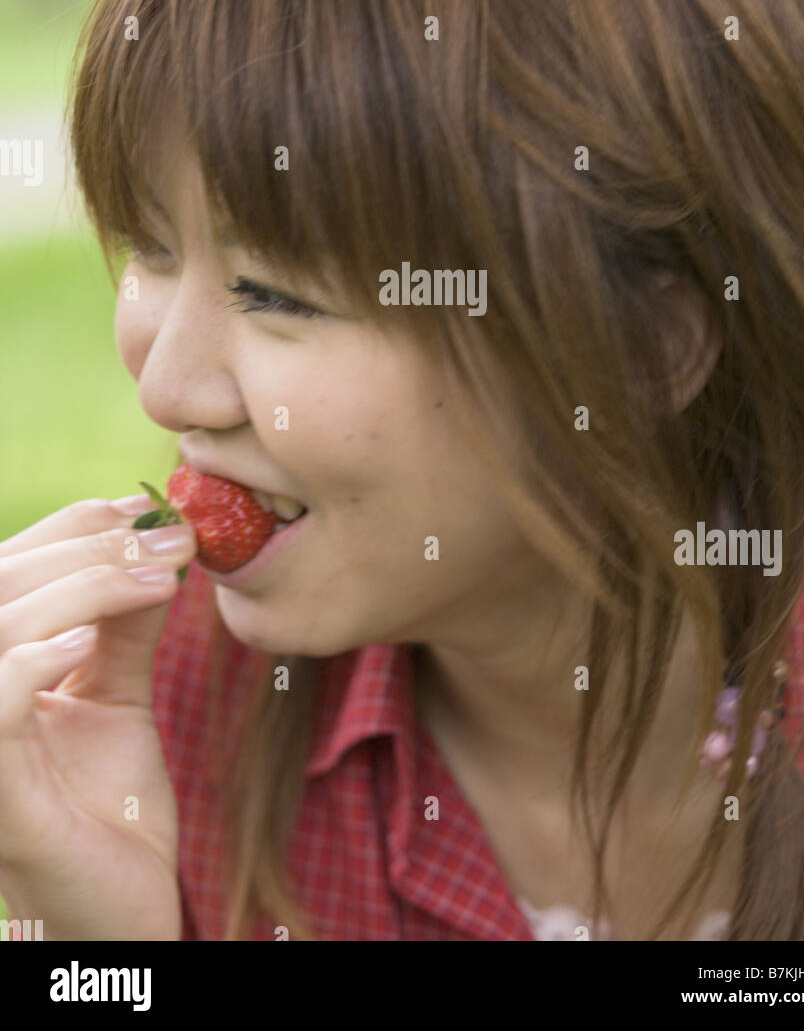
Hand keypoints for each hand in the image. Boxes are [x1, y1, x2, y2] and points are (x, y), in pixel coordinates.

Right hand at [0, 497, 195, 940]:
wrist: (124, 917)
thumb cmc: (113, 815)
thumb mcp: (121, 701)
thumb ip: (126, 631)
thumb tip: (160, 545)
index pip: (9, 573)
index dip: (70, 527)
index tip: (149, 508)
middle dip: (85, 546)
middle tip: (165, 537)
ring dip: (80, 589)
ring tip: (157, 578)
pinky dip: (30, 664)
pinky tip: (83, 647)